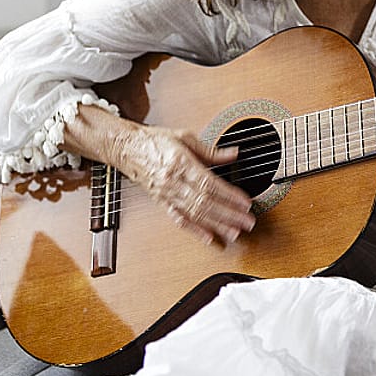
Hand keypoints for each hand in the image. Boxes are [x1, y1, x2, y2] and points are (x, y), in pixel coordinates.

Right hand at [115, 125, 255, 246]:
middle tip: (247, 222)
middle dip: (229, 214)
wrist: (127, 149)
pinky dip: (194, 230)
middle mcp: (172, 182)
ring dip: (217, 225)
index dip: (229, 195)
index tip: (245, 202)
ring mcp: (166, 195)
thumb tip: (233, 154)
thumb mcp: (185, 137)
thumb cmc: (155, 141)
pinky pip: (179, 219)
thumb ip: (211, 150)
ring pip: (194, 214)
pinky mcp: (162, 203)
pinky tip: (209, 237)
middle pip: (204, 203)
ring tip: (235, 232)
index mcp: (180, 163)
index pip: (209, 184)